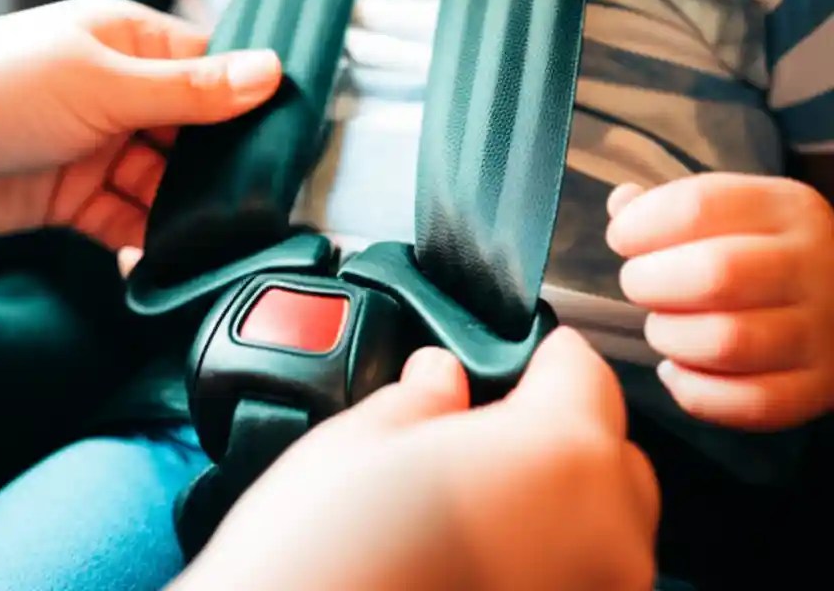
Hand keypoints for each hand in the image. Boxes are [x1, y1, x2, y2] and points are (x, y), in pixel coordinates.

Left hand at [0, 0, 281, 247]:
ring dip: (179, 212)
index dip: (243, 103)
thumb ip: (190, 91)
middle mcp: (115, 91)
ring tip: (197, 238)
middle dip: (213, 170)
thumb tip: (268, 72)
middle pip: (192, 134)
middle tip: (244, 202)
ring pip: (163, 184)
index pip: (207, 68)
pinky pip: (127, 221)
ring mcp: (96, 146)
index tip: (279, 140)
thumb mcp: (104, 84)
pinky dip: (142, 242)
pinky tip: (149, 257)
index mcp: (125, 40)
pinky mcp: (76, 196)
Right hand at [172, 328, 659, 590]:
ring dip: (554, 505)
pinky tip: (470, 559)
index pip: (583, 368)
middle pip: (609, 454)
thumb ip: (418, 401)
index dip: (535, 355)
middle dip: (555, 432)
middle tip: (476, 434)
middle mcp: (605, 534)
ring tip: (464, 508)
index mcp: (559, 454)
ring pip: (602, 527)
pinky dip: (544, 562)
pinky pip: (577, 578)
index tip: (504, 360)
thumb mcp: (351, 446)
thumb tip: (439, 380)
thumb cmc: (314, 565)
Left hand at [606, 173, 833, 429]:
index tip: (623, 239)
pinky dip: (694, 391)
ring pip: (726, 342)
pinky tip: (677, 371)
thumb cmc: (763, 251)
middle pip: (713, 275)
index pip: (697, 206)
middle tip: (640, 286)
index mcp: (785, 208)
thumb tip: (622, 204)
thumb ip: (672, 207)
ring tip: (664, 328)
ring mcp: (821, 330)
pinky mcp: (818, 385)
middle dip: (650, 283)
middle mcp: (811, 264)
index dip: (639, 226)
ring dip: (670, 338)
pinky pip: (747, 401)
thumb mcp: (733, 212)